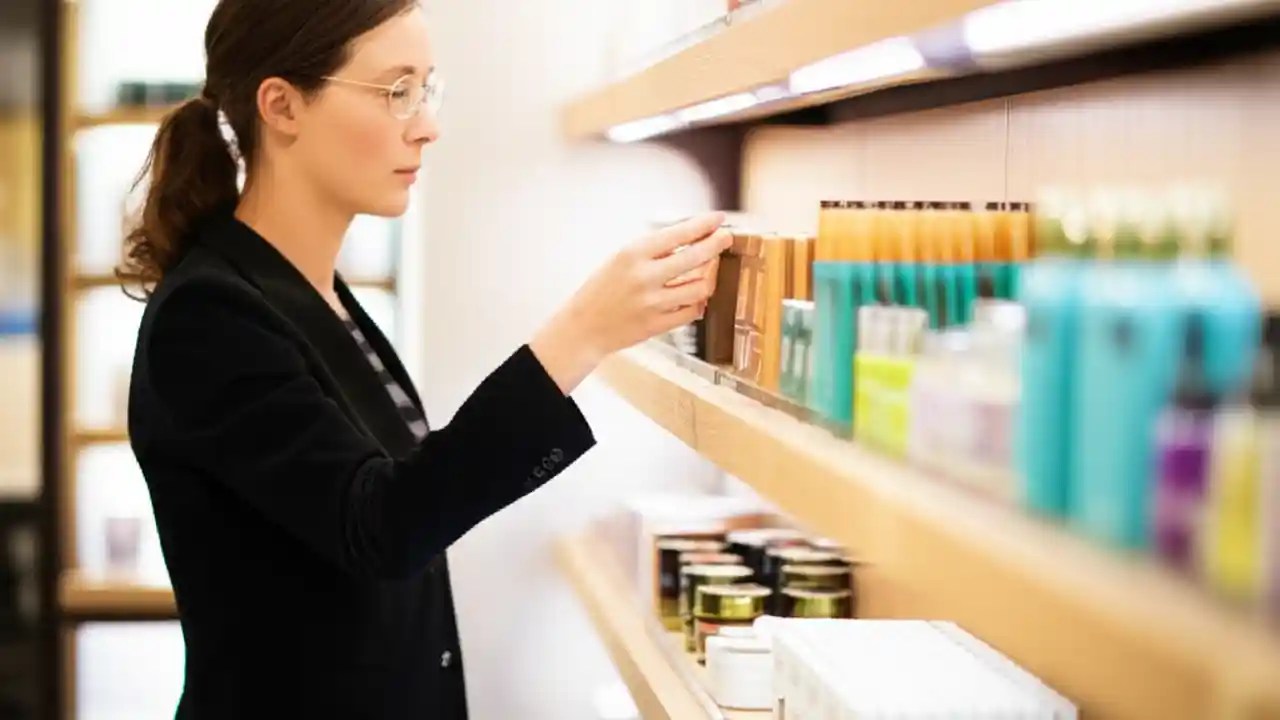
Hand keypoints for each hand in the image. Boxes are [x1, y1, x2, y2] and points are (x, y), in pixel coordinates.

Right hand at [530, 213, 732, 392]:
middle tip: (725, 238)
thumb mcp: (620, 259)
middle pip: (695, 257)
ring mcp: (652, 303)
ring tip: (707, 272)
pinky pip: (692, 311)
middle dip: (716, 244)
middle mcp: (644, 277)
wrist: (583, 327)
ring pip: (700, 287)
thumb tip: (692, 238)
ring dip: (709, 277)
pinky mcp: (657, 325)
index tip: (718, 219)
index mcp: (633, 254)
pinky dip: (698, 302)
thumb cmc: (603, 289)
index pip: (678, 234)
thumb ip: (653, 251)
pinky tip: (695, 296)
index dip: (703, 225)